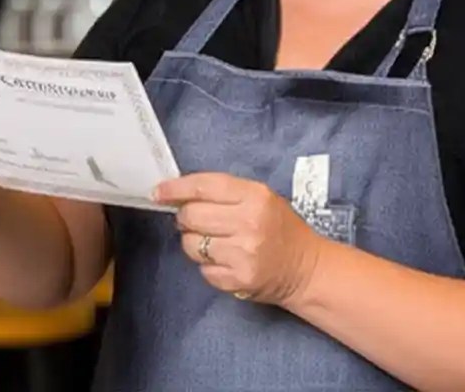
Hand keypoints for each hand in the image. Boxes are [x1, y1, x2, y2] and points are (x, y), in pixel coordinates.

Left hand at [153, 172, 325, 307]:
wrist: (307, 268)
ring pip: (191, 244)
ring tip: (215, 243)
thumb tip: (178, 194)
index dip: (175, 188)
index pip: (202, 186)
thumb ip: (223, 193)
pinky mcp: (239, 279)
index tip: (158, 192)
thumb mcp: (260, 199)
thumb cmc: (279, 229)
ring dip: (195, 243)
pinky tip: (226, 261)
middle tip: (196, 221)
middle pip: (191, 215)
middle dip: (186, 218)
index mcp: (254, 196)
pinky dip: (209, 266)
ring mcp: (244, 253)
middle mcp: (249, 223)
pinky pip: (203, 270)